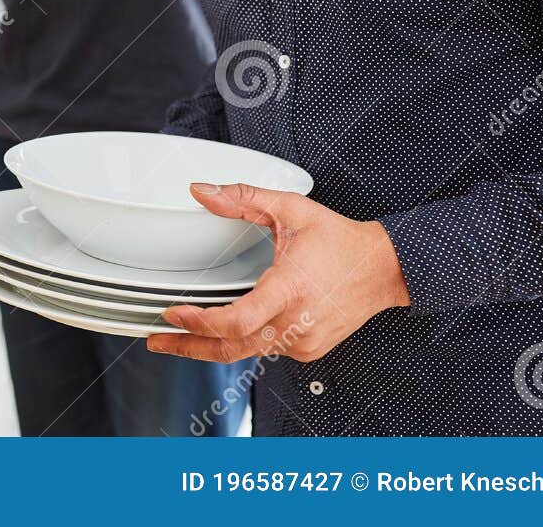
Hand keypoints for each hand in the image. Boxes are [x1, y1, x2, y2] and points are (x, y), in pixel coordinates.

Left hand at [145, 183, 410, 363]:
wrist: (385, 269)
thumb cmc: (342, 242)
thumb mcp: (290, 211)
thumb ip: (242, 199)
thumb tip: (203, 191)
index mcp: (290, 289)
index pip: (236, 320)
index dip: (199, 323)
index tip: (172, 314)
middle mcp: (296, 322)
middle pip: (232, 347)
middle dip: (188, 347)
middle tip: (156, 339)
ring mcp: (303, 341)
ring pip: (246, 352)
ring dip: (211, 346)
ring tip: (179, 339)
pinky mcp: (308, 349)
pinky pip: (266, 349)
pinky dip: (241, 341)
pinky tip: (222, 332)